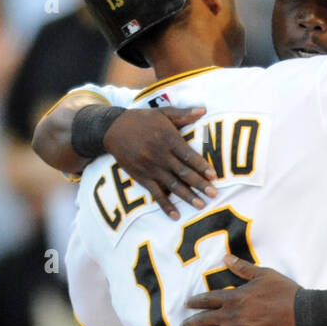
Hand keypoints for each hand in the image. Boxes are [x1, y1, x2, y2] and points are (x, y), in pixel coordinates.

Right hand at [103, 106, 217, 219]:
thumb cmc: (141, 120)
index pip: (188, 154)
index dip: (201, 165)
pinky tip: (176, 215)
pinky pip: (156, 194)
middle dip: (199, 184)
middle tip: (214, 194)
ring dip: (187, 196)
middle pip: (183, 172)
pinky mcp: (141, 177)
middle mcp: (160, 154)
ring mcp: (150, 167)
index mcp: (167, 138)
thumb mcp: (162, 112)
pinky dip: (165, 206)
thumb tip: (203, 109)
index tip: (213, 175)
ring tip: (201, 205)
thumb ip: (183, 114)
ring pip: (172, 185)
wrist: (112, 129)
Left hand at [181, 254, 299, 325]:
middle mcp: (231, 315)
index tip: (186, 305)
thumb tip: (226, 258)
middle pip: (204, 320)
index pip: (208, 300)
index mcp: (234, 297)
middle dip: (191, 324)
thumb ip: (242, 268)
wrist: (299, 313)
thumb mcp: (263, 274)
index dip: (195, 302)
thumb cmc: (283, 291)